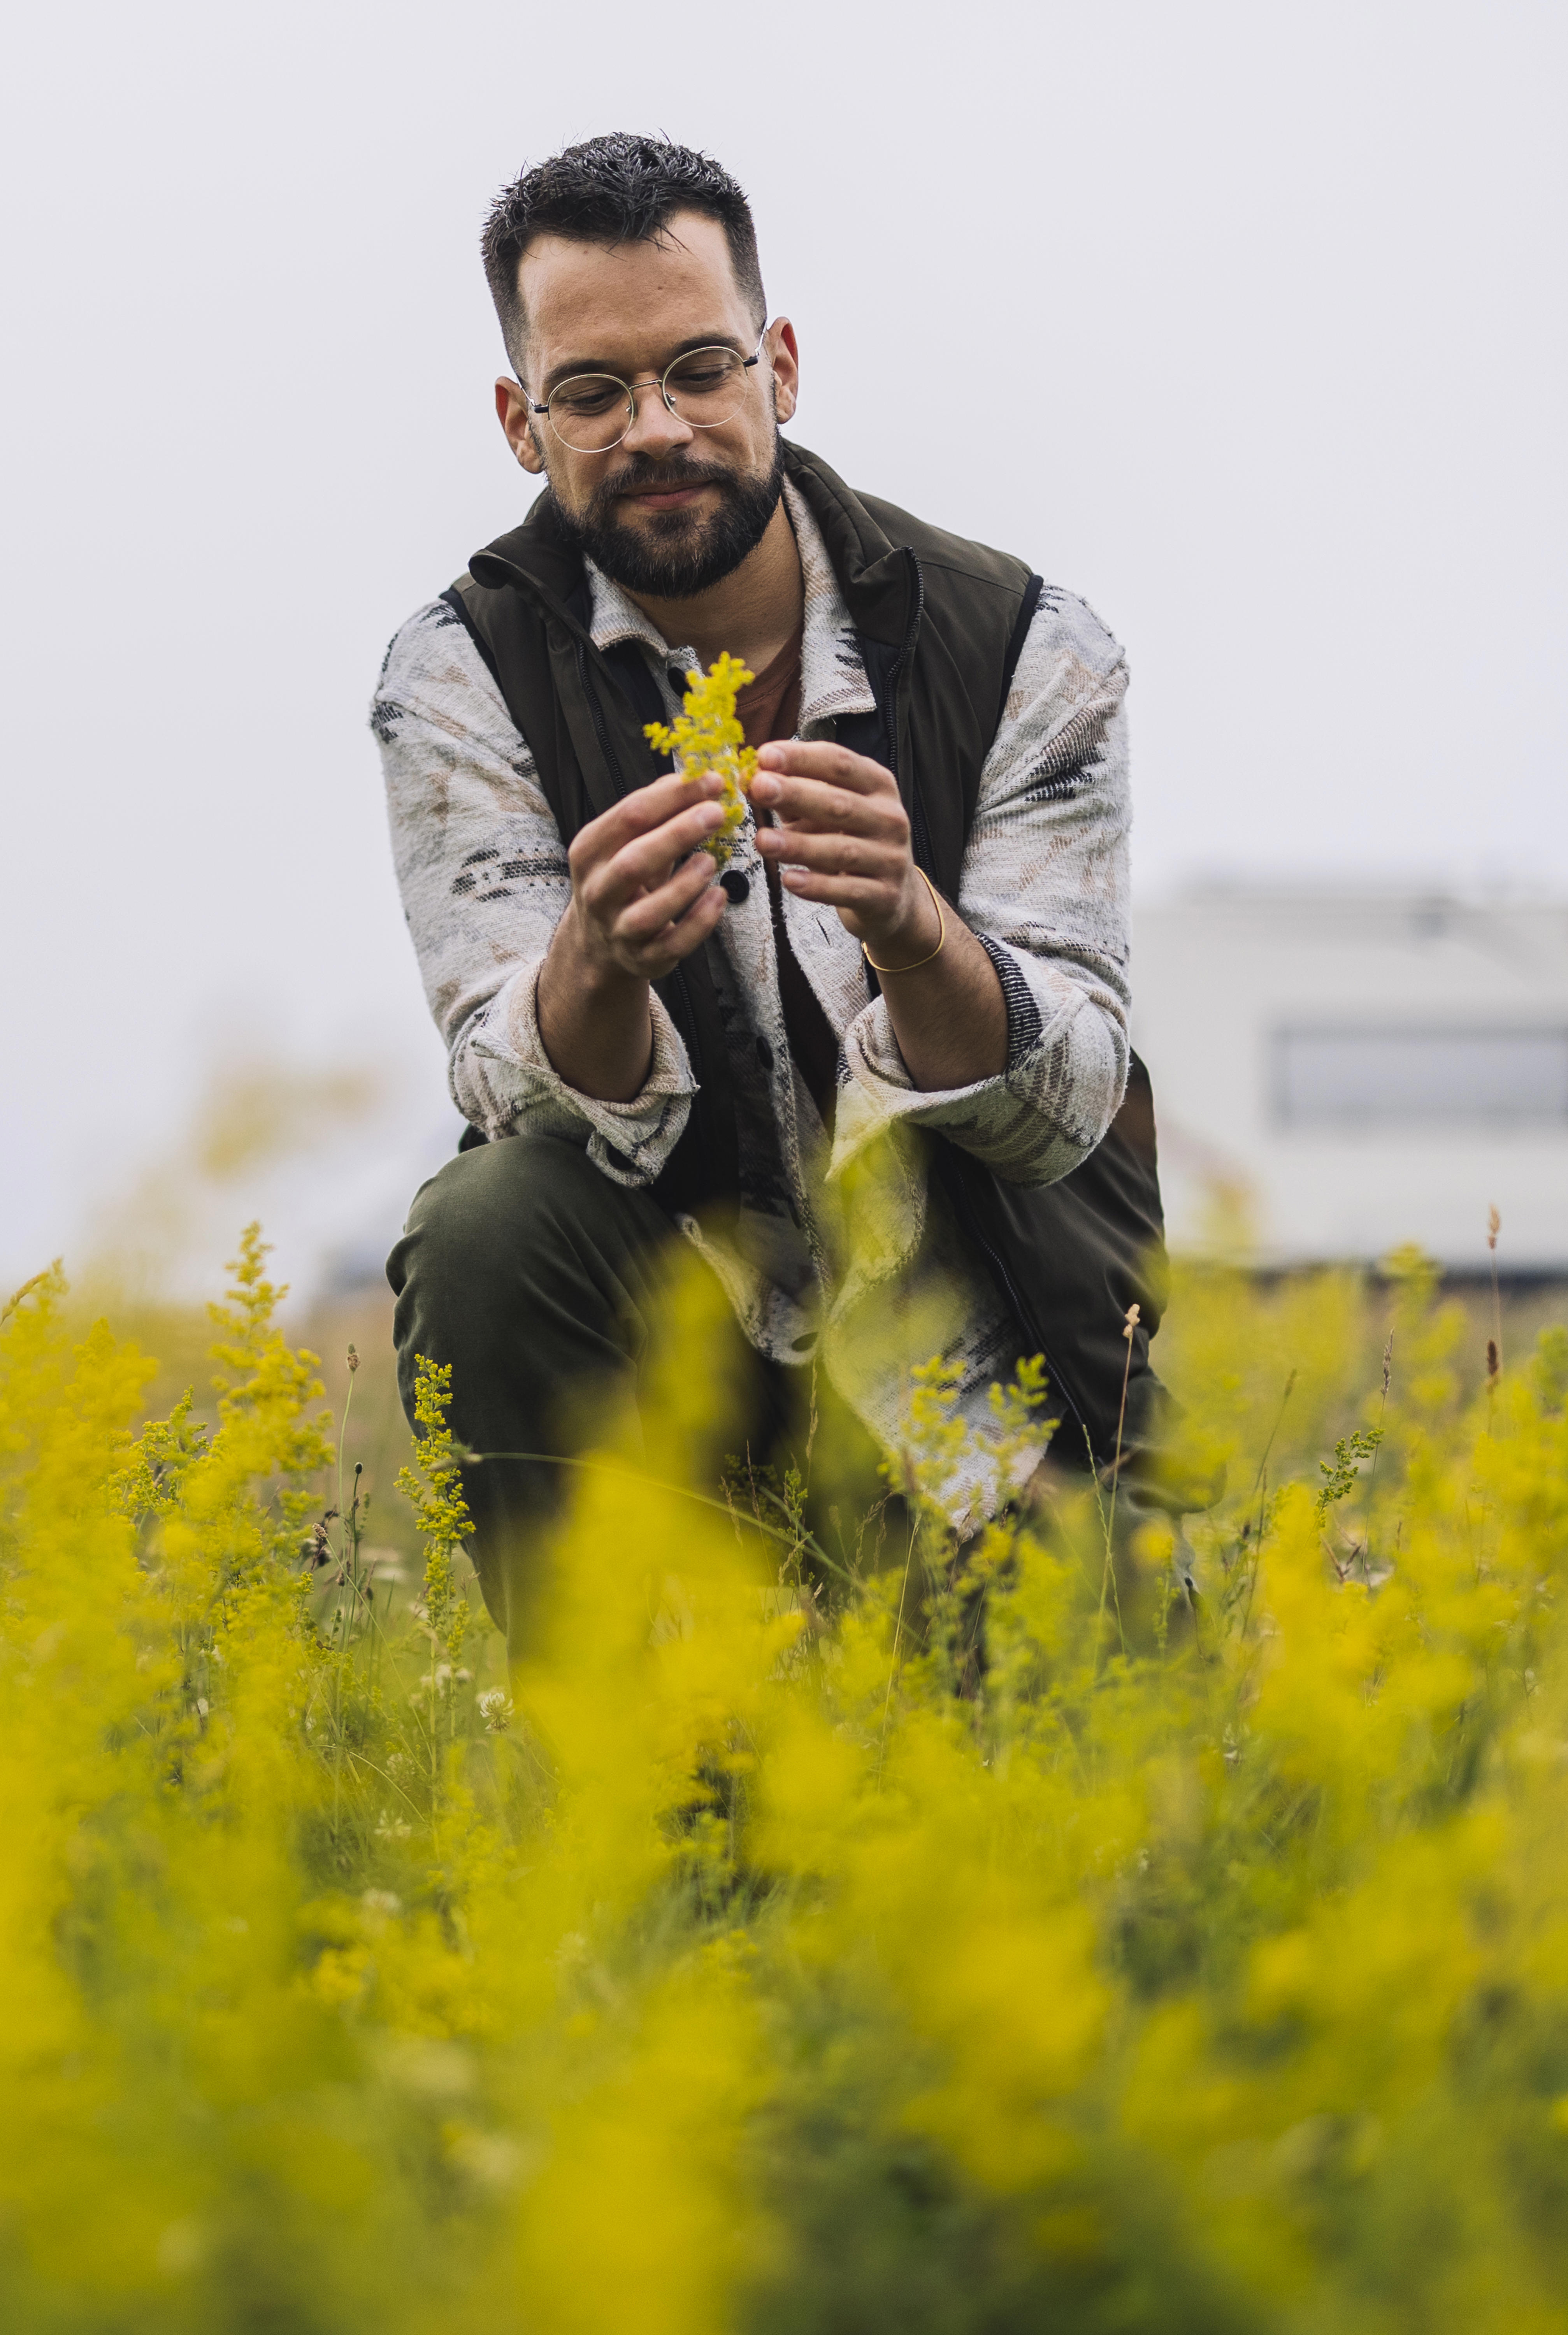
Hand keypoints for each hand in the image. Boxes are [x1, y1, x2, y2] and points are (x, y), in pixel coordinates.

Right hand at [537, 771, 729, 1101]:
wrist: (600, 942)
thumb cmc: (624, 878)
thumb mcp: (626, 841)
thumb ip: (655, 812)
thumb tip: (695, 773)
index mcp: (589, 851)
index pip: (630, 815)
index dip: (674, 795)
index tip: (713, 780)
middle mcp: (597, 891)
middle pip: (635, 861)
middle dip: (679, 833)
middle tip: (718, 812)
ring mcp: (618, 929)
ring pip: (651, 910)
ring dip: (687, 883)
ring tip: (713, 860)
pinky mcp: (643, 959)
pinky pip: (675, 943)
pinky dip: (701, 921)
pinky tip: (720, 896)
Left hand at [750, 742, 939, 965]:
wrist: (892, 895)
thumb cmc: (851, 841)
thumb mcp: (825, 812)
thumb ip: (791, 795)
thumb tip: (748, 779)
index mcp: (877, 785)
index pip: (840, 764)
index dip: (802, 759)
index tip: (765, 755)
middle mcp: (889, 818)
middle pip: (841, 804)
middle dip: (797, 794)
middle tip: (760, 787)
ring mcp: (890, 858)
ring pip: (842, 850)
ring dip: (799, 845)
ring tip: (762, 840)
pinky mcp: (884, 896)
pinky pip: (847, 890)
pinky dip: (817, 886)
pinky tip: (789, 880)